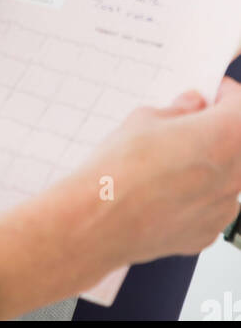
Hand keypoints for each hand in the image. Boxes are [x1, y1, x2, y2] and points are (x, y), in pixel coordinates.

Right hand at [82, 76, 240, 267]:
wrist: (100, 220)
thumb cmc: (121, 171)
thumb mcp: (145, 119)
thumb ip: (178, 112)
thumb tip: (189, 108)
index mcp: (226, 137)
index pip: (240, 105)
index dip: (222, 95)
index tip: (209, 94)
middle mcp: (233, 175)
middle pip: (236, 143)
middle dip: (215, 130)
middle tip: (187, 124)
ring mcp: (222, 208)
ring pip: (225, 176)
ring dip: (206, 164)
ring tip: (168, 161)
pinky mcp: (207, 233)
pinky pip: (210, 204)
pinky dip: (195, 195)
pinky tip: (163, 190)